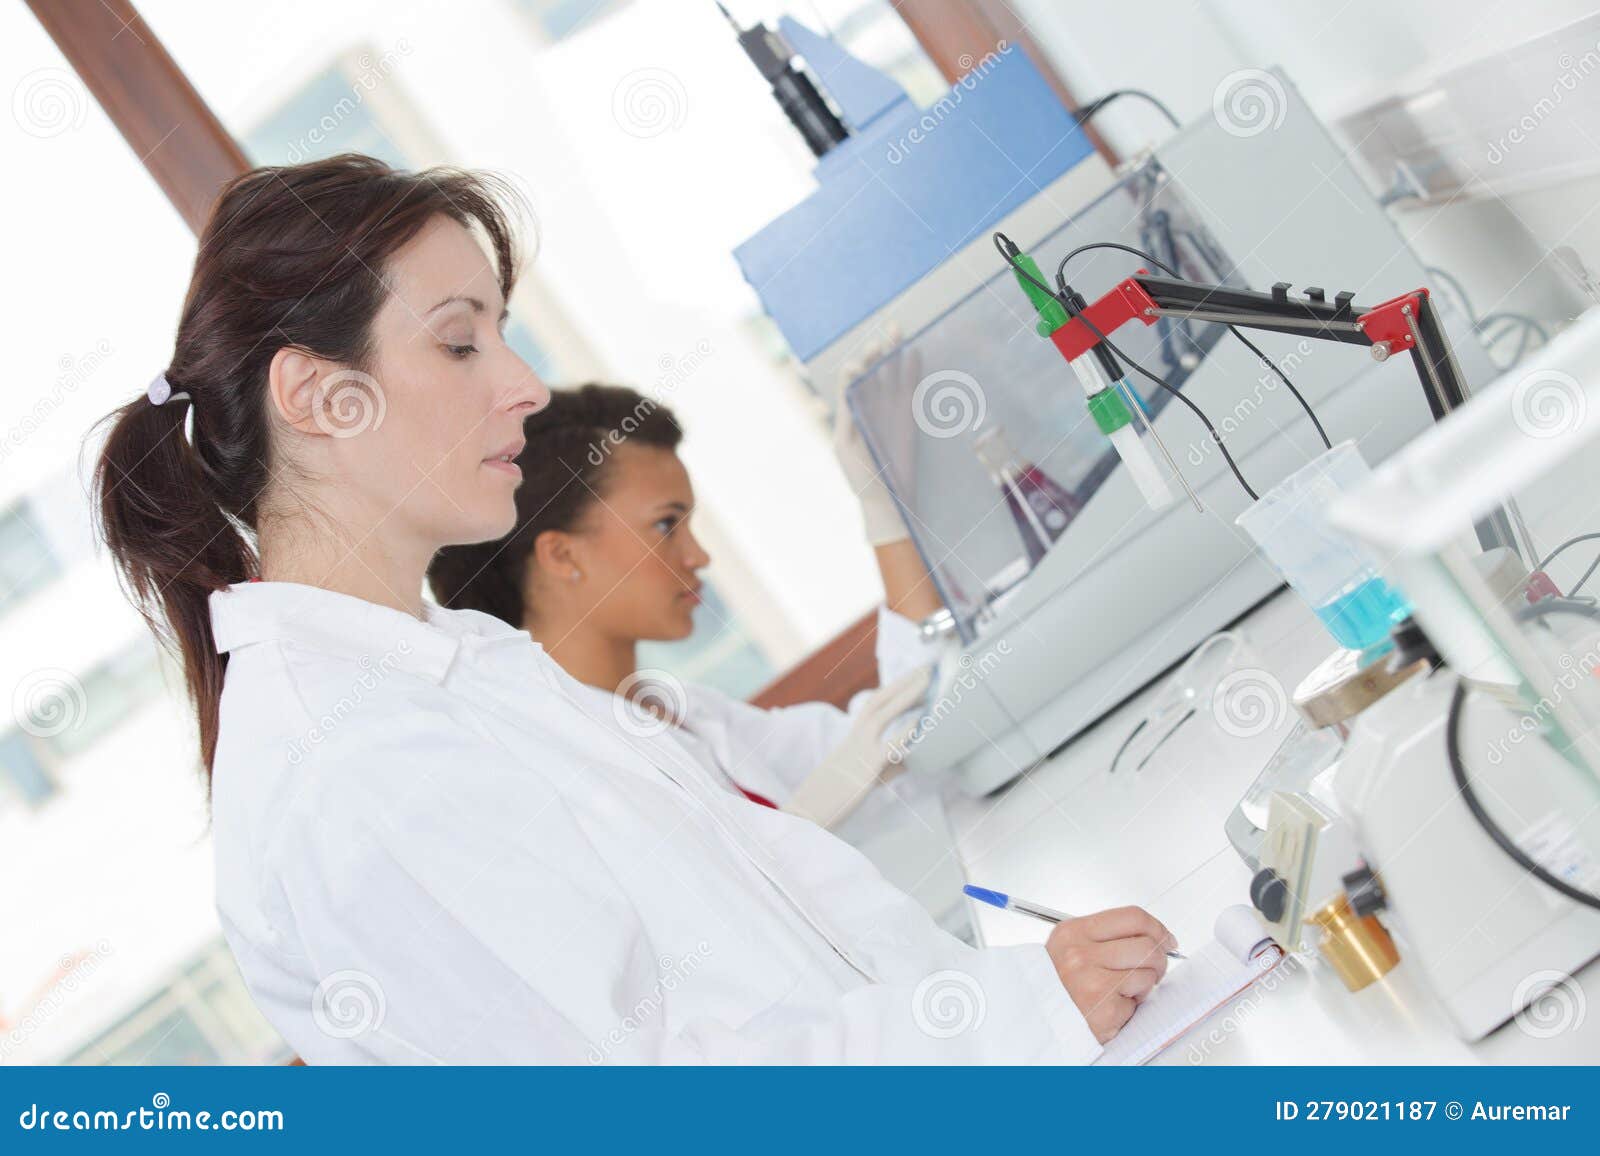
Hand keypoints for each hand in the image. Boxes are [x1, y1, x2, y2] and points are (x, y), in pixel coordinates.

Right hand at [781, 666, 931, 827]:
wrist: (804, 816)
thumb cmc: (830, 801)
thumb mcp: (861, 779)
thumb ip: (887, 769)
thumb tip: (909, 762)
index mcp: (851, 741)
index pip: (873, 709)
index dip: (893, 693)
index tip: (911, 680)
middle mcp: (854, 740)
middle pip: (878, 702)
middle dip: (901, 684)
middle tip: (925, 669)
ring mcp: (858, 752)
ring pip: (882, 714)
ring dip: (905, 695)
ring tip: (928, 681)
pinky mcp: (865, 769)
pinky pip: (890, 747)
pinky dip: (906, 733)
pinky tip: (923, 723)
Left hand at [832, 326, 916, 545]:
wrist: (887, 500)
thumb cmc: (861, 476)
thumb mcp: (847, 446)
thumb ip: (848, 415)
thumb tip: (851, 383)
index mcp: (851, 411)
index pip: (851, 378)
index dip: (857, 366)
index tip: (862, 367)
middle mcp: (869, 406)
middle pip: (872, 369)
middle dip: (877, 350)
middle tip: (886, 332)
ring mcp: (889, 410)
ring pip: (891, 374)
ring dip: (893, 352)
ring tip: (896, 330)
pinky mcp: (907, 417)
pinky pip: (909, 388)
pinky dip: (911, 370)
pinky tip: (914, 352)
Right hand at [1044, 906, 1177, 1043]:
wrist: (1036, 1018)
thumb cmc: (1056, 984)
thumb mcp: (1069, 947)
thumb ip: (1105, 937)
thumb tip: (1150, 935)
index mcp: (1074, 932)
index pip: (1132, 917)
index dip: (1157, 927)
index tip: (1166, 938)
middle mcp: (1081, 954)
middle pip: (1147, 944)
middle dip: (1159, 959)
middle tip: (1155, 969)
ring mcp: (1093, 982)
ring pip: (1147, 972)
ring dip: (1145, 983)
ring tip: (1128, 990)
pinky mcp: (1105, 1009)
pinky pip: (1138, 1001)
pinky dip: (1132, 1005)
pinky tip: (1114, 1006)